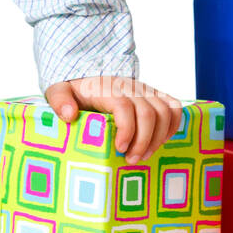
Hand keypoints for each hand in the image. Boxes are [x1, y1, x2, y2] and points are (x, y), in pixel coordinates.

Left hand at [44, 75, 181, 164]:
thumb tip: (70, 115)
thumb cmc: (74, 89)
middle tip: (131, 160)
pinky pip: (174, 107)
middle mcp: (130, 87)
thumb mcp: (58, 90)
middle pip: (149, 112)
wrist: (88, 73)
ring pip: (165, 111)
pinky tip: (161, 141)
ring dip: (159, 137)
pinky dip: (173, 125)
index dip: (127, 129)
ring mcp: (145, 90)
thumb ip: (60, 100)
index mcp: (107, 88)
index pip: (124, 106)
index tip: (120, 149)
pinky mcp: (154, 95)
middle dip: (144, 141)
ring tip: (144, 155)